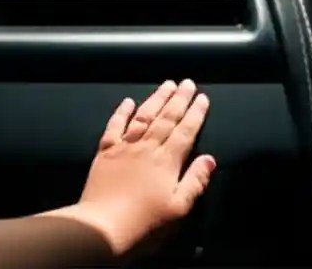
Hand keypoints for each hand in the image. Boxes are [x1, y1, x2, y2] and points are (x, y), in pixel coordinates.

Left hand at [42, 79, 215, 259]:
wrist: (102, 227)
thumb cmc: (144, 223)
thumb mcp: (179, 208)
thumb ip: (195, 181)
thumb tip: (209, 160)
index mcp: (167, 161)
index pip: (186, 131)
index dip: (195, 113)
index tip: (202, 98)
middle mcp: (146, 148)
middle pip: (166, 117)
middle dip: (179, 99)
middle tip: (187, 83)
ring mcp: (124, 148)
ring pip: (143, 116)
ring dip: (156, 98)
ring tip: (166, 84)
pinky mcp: (104, 153)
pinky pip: (114, 126)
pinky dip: (122, 112)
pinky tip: (128, 101)